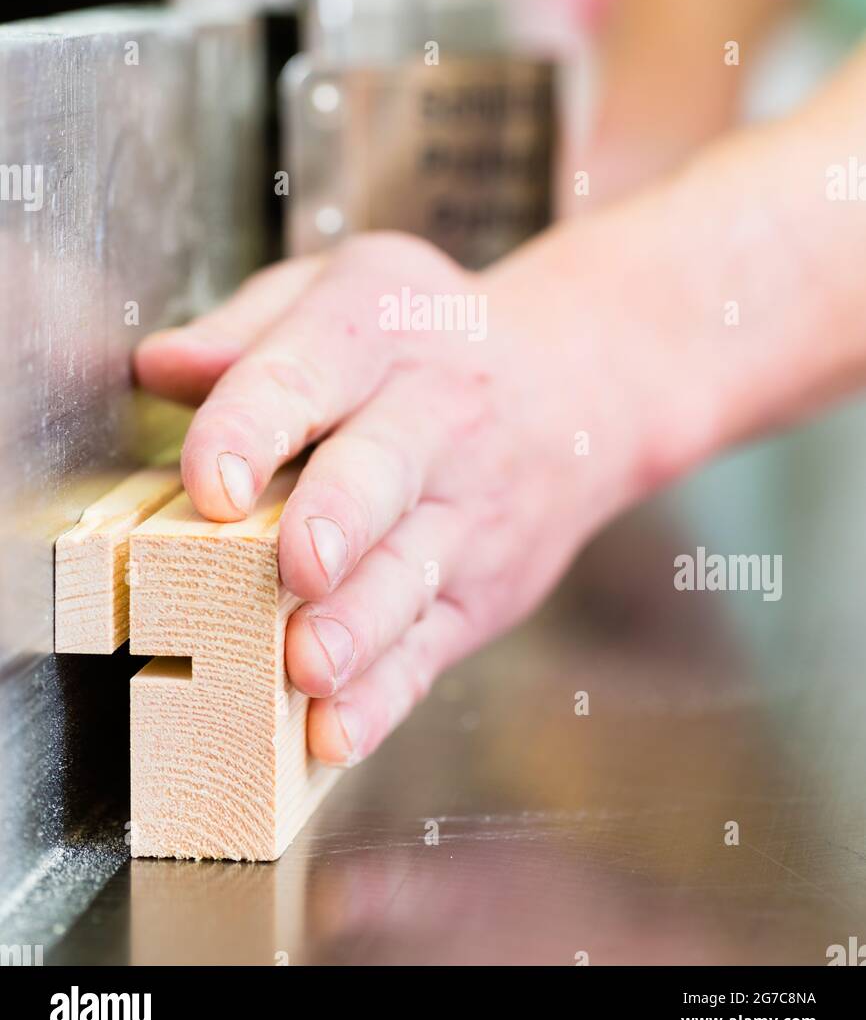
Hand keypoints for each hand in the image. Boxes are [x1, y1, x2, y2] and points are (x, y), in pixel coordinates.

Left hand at [135, 230, 647, 766]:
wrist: (580, 386)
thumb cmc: (426, 341)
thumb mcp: (348, 288)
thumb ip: (248, 326)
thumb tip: (162, 365)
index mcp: (373, 333)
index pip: (306, 373)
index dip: (254, 426)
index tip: (214, 480)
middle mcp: (430, 420)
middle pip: (377, 473)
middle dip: (337, 519)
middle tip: (297, 563)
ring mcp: (464, 513)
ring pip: (407, 575)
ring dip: (358, 626)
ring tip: (310, 665)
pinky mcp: (481, 591)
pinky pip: (430, 646)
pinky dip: (385, 696)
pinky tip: (336, 732)